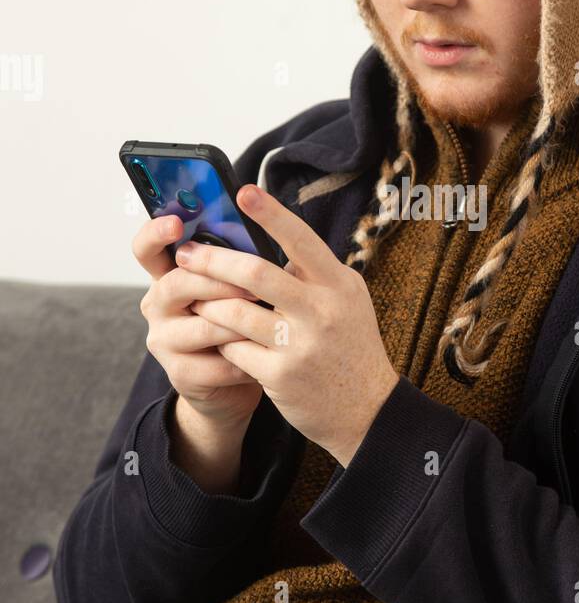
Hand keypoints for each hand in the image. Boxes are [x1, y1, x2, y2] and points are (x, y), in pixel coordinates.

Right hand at [133, 213, 263, 428]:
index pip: (146, 249)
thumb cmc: (238, 321)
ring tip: (269, 322)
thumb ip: (234, 260)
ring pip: (202, 327)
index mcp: (168, 275)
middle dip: (219, 282)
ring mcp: (164, 341)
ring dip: (239, 323)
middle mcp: (157, 305)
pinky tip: (266, 354)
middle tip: (254, 285)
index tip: (176, 223)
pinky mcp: (181, 374)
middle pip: (176, 284)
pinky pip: (217, 363)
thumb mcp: (234, 286)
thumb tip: (259, 225)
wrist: (233, 380)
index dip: (156, 233)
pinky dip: (246, 357)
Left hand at [176, 185, 399, 466]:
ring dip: (208, 303)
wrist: (367, 410)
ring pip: (236, 312)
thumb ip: (314, 274)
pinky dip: (221, 340)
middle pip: (256, 273)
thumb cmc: (351, 347)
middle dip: (213, 260)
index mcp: (339, 284)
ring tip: (195, 297)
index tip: (243, 192)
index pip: (302, 240)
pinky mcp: (281, 376)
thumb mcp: (347, 302)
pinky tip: (216, 337)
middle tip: (187, 253)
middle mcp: (322, 311)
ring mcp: (301, 345)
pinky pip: (235, 349)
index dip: (271, 214)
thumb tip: (270, 242)